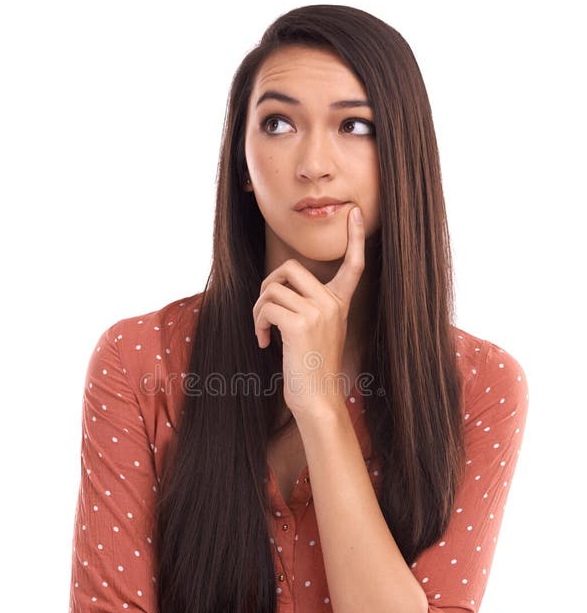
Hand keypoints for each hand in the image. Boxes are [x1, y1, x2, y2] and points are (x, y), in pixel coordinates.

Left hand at [252, 205, 365, 418]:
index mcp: (340, 303)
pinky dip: (258, 323)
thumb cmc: (311, 368)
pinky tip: (265, 342)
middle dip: (267, 286)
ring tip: (264, 331)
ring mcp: (319, 312)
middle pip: (289, 268)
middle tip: (265, 311)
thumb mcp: (316, 331)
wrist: (317, 399)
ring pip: (272, 289)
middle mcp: (333, 303)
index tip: (353, 213)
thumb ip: (308, 307)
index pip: (353, 264)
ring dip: (258, 310)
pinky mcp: (301, 324)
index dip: (354, 238)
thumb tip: (277, 288)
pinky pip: (267, 307)